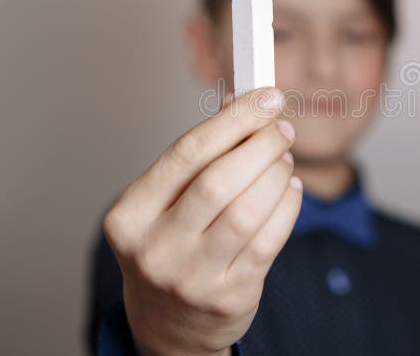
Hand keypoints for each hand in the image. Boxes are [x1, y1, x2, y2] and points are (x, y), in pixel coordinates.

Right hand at [103, 87, 301, 355]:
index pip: (186, 153)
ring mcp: (191, 277)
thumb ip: (200, 155)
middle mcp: (155, 249)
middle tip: (281, 128)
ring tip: (284, 159)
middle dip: (260, 145)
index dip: (233, 120)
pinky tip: (289, 189)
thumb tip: (242, 102)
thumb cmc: (170, 246)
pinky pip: (269, 239)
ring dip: (277, 174)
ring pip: (248, 211)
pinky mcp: (228, 295)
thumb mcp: (165, 202)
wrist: (170, 322)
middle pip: (219, 181)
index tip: (265, 97)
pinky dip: (287, 205)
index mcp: (129, 216)